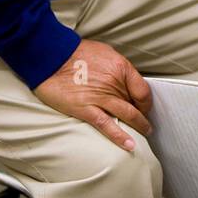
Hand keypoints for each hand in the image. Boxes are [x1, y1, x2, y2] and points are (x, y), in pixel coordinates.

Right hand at [34, 40, 152, 149]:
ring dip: (139, 126)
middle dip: (143, 115)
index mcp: (120, 68)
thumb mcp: (105, 52)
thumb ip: (118, 68)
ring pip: (127, 115)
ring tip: (144, 133)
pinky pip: (107, 125)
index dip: (146, 102)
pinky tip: (129, 145)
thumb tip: (125, 81)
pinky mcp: (86, 109)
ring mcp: (101, 97)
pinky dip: (120, 136)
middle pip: (136, 104)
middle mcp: (114, 83)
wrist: (51, 56)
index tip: (145, 107)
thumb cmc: (76, 52)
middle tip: (146, 123)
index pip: (143, 90)